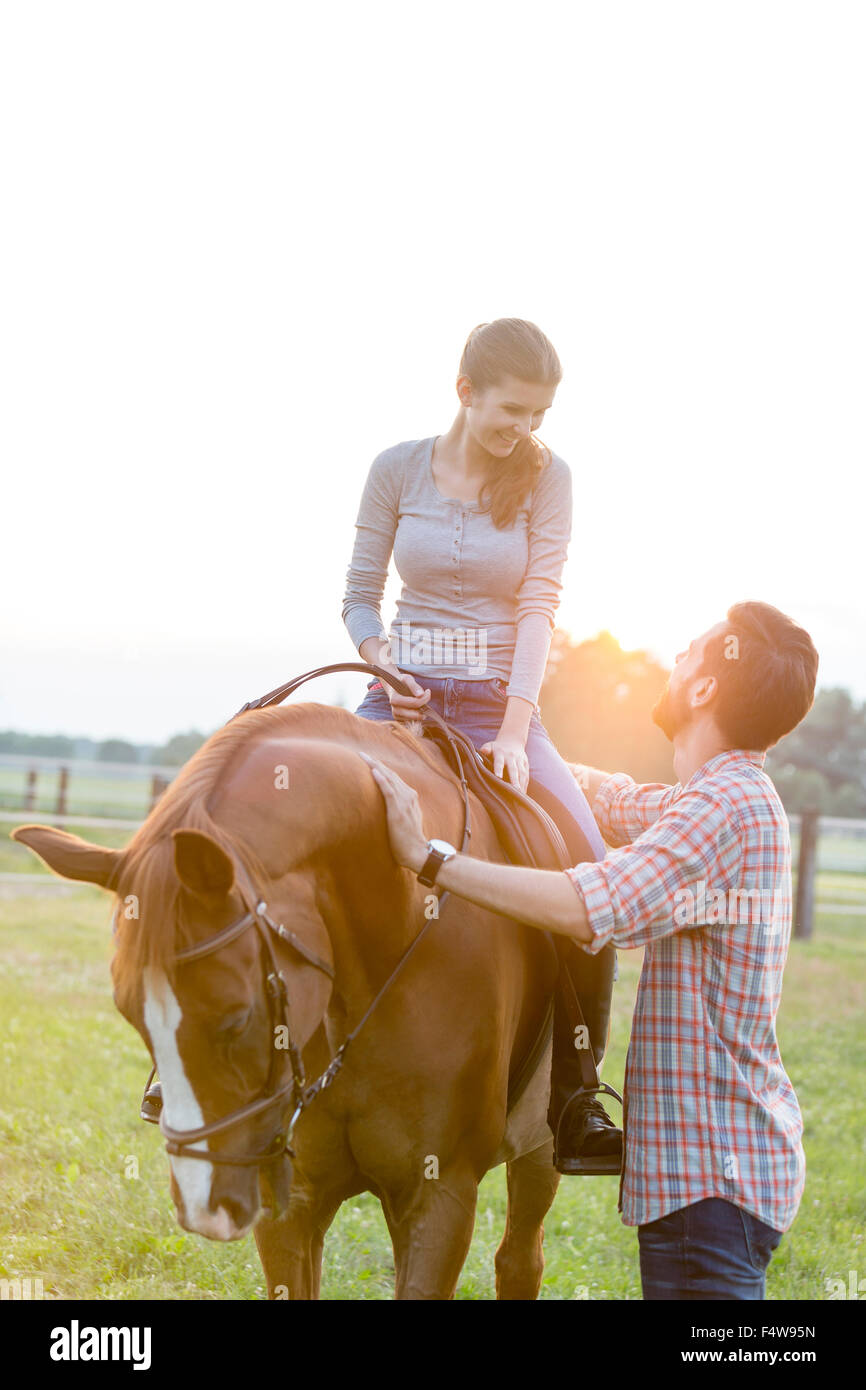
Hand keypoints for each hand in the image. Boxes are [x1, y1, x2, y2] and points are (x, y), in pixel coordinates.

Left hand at [358, 753, 427, 871]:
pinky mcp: (398, 810)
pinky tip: (373, 771)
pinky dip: (381, 780)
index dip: (381, 768)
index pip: (393, 778)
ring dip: (376, 766)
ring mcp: (404, 802)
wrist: (417, 852)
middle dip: (376, 763)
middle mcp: (409, 796)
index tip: (369, 760)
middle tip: (362, 754)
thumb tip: (386, 806)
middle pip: (390, 774)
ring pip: (389, 779)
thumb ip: (399, 808)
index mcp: (409, 796)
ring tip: (364, 757)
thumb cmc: (408, 839)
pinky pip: (389, 791)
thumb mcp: (404, 819)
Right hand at [383, 671, 430, 726]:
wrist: (392, 686)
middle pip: (414, 715)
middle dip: (423, 708)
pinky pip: (412, 721)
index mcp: (395, 699)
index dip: (425, 698)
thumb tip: (421, 695)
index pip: (415, 703)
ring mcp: (397, 716)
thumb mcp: (407, 679)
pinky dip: (417, 715)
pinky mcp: (400, 720)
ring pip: (414, 719)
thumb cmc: (401, 681)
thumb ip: (414, 686)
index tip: (428, 691)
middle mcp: (394, 710)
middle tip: (426, 700)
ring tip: (420, 703)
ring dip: (420, 712)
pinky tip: (416, 707)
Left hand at [479, 734, 529, 792]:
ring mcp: (520, 761)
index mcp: (501, 753)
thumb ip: (486, 748)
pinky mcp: (526, 764)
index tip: (498, 777)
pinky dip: (525, 785)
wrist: (512, 740)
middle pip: (513, 769)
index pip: (499, 762)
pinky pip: (526, 775)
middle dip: (514, 780)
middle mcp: (511, 757)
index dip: (499, 769)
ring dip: (521, 784)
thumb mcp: (490, 745)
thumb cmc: (497, 747)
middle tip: (515, 789)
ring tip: (520, 794)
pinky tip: (523, 793)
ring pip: (522, 773)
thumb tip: (483, 750)